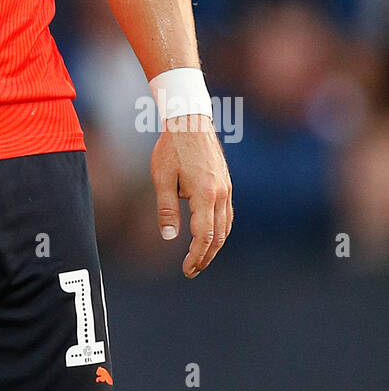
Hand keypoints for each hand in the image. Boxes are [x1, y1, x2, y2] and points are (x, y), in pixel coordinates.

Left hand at [150, 114, 232, 277]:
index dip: (196, 256)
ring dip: (214, 245)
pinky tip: (209, 235)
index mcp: (205, 194)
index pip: (204, 236)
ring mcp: (226, 188)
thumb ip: (166, 209)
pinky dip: (219, 230)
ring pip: (225, 226)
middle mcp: (221, 193)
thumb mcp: (162, 178)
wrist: (190, 121)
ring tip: (200, 258)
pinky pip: (227, 214)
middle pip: (218, 235)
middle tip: (192, 270)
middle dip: (206, 256)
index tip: (187, 270)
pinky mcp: (226, 183)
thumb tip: (169, 238)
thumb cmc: (172, 148)